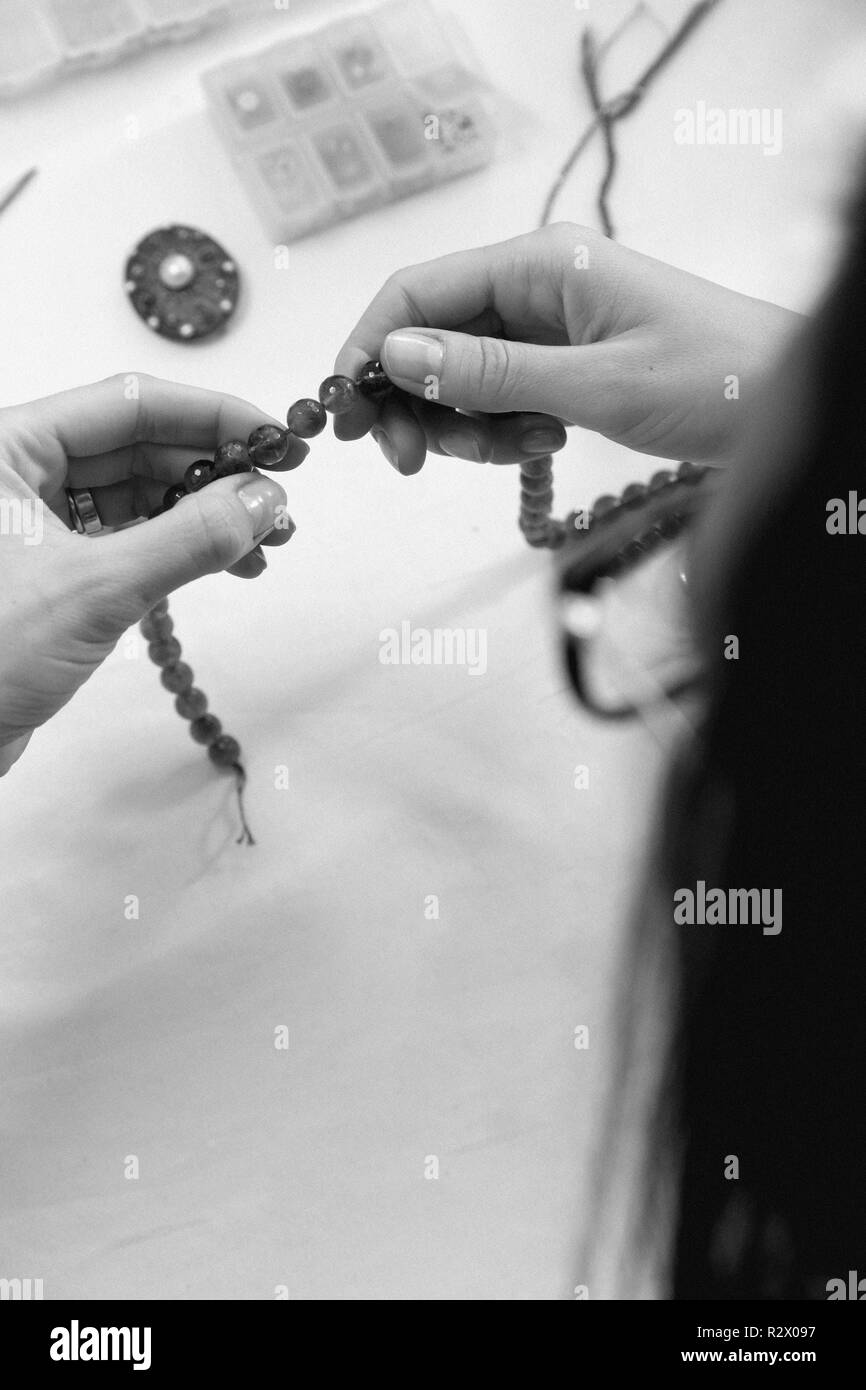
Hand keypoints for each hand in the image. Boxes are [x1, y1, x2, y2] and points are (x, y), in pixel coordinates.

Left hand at [0, 374, 303, 763]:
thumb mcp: (95, 588)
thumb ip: (188, 538)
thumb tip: (265, 501)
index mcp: (7, 446)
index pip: (127, 405)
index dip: (209, 416)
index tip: (273, 436)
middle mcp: (17, 474)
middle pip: (137, 448)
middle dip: (215, 473)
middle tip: (278, 501)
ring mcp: (33, 525)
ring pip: (137, 498)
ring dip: (204, 516)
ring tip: (263, 542)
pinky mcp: (49, 574)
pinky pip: (127, 543)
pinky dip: (178, 551)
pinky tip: (225, 563)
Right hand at [333, 223, 799, 473]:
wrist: (784, 403)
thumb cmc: (712, 377)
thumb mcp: (594, 382)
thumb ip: (489, 372)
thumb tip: (394, 356)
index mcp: (539, 263)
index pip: (418, 292)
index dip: (370, 348)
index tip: (347, 416)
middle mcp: (536, 286)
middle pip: (431, 340)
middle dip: (415, 402)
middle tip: (414, 463)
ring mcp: (549, 327)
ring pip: (462, 379)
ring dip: (468, 426)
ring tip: (527, 447)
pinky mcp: (564, 365)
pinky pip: (502, 400)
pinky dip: (506, 431)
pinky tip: (549, 442)